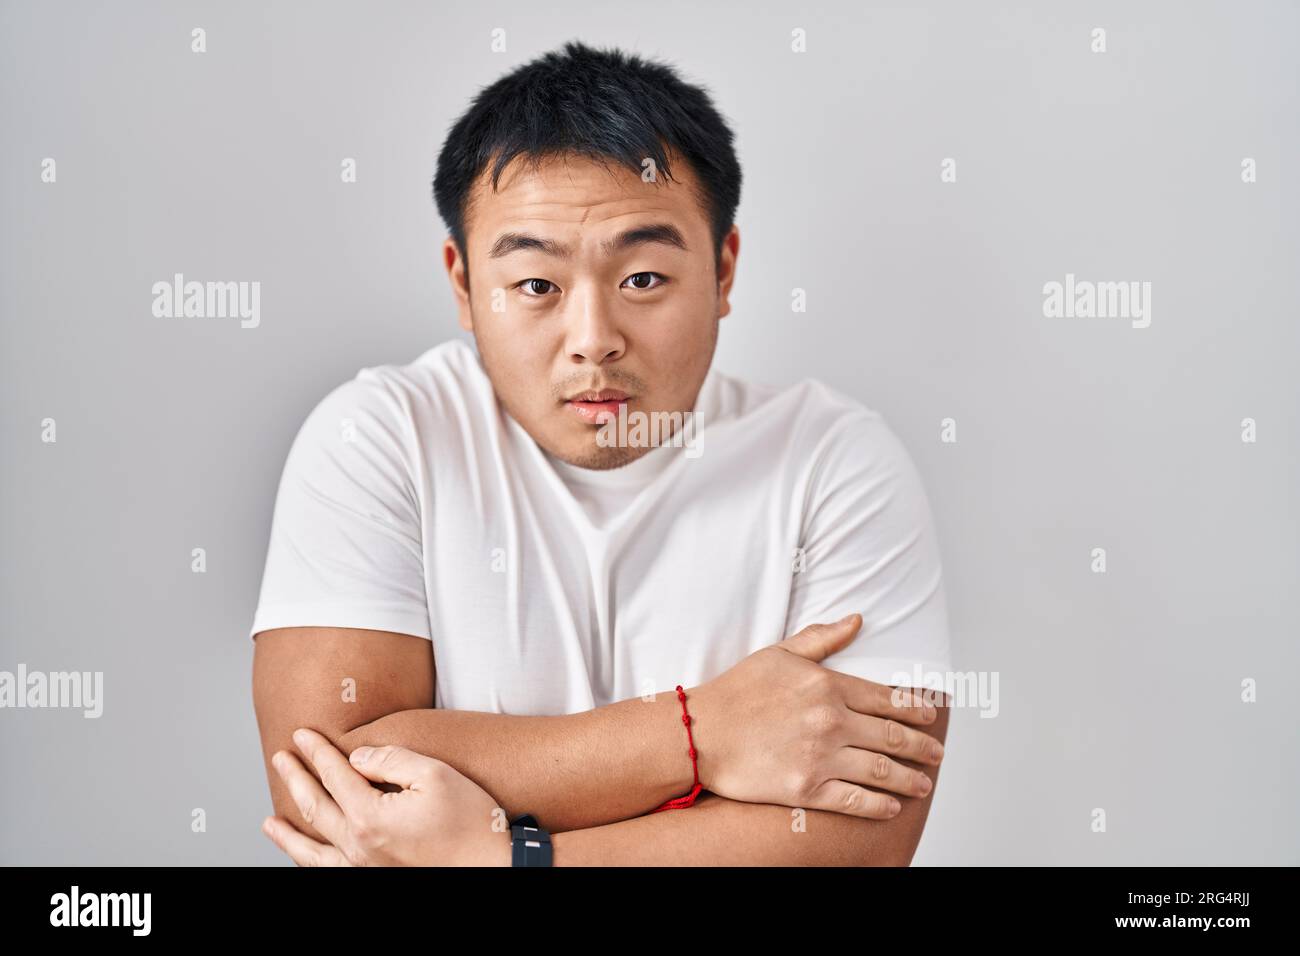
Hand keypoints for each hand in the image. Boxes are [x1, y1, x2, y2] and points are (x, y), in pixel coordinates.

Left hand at [261, 727, 510, 865]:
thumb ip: (391, 760)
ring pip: (313, 851)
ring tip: (269, 822)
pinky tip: (306, 857)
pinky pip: (330, 872)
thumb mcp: (435, 774)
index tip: (302, 734)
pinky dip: (311, 862)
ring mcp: (365, 869)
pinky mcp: (376, 879)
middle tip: (280, 758)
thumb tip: (358, 758)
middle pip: (315, 808)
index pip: (334, 775)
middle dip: (295, 780)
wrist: (492, 866)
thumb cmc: (471, 821)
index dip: (317, 752)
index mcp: (370, 817)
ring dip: (288, 834)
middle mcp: (359, 847)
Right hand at [688, 614, 945, 818]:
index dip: (916, 710)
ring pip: (881, 771)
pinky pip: (855, 800)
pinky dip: (879, 805)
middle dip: (922, 746)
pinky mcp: (806, 790)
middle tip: (938, 753)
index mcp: (827, 685)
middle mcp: (830, 721)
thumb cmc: (737, 691)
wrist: (700, 733)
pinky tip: (892, 806)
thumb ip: (823, 639)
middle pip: (893, 736)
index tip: (931, 716)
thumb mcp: (779, 654)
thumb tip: (858, 620)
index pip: (887, 699)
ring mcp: (820, 757)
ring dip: (909, 779)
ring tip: (924, 785)